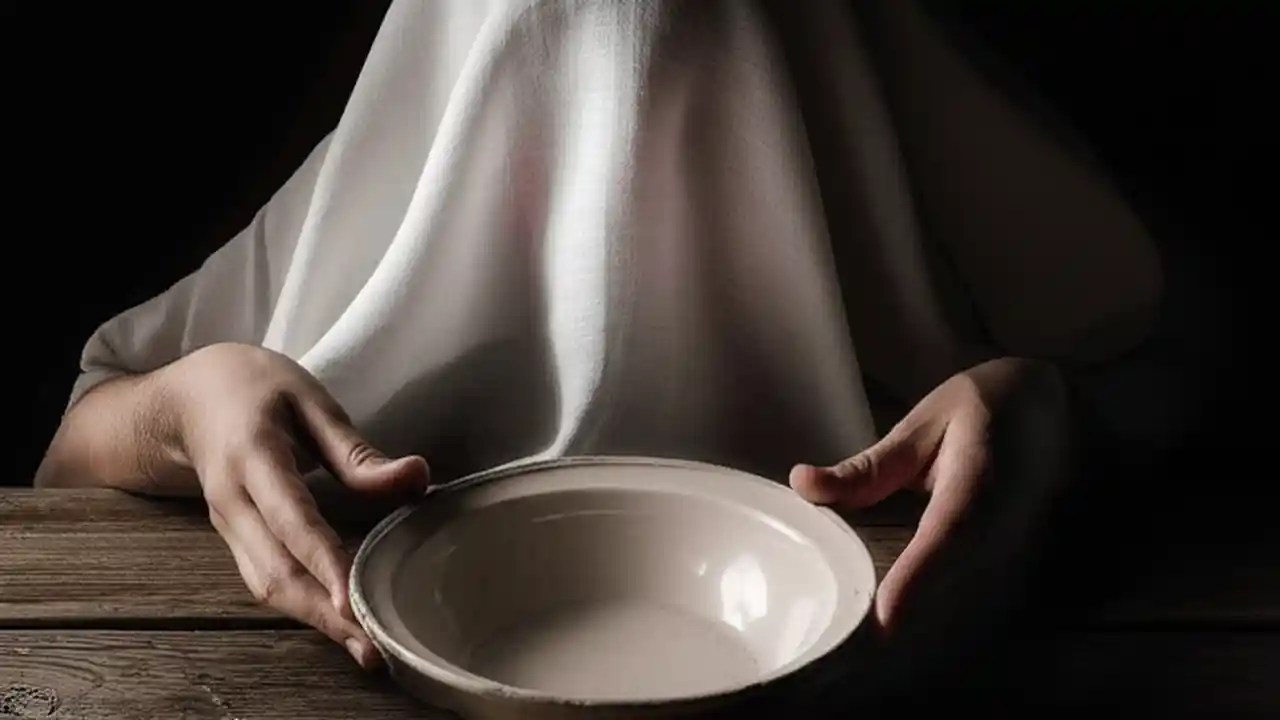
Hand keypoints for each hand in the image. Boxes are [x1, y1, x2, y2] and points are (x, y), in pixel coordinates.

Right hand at [162, 343, 428, 668]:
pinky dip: (301, 608)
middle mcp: (233, 502)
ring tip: (364, 648)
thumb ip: (358, 450)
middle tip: (372, 645)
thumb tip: (417, 476)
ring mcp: (229, 527)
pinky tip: (339, 624)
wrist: (188, 398)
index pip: (291, 518)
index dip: (322, 560)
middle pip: (274, 571)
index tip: (352, 598)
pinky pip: (267, 580)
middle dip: (323, 614)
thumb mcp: (309, 401)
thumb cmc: (257, 390)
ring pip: (267, 585)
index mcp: (252, 457)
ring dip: (313, 621)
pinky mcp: (236, 540)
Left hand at [790, 357, 1064, 633]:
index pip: (947, 534)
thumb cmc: (982, 408)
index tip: (887, 616)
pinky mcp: (1017, 557)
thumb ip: (869, 466)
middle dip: (911, 612)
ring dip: (925, 617)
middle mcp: (1005, 520)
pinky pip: (976, 590)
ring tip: (870, 645)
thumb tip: (802, 484)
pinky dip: (939, 607)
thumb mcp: (923, 423)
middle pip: (958, 579)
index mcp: (979, 478)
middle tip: (856, 644)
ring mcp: (1019, 543)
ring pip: (969, 594)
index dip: (919, 576)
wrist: (1056, 404)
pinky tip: (901, 621)